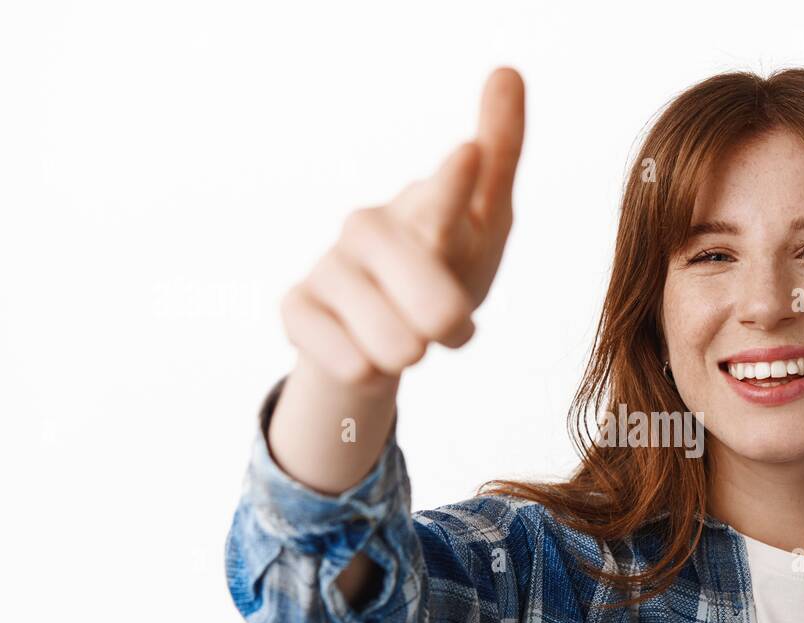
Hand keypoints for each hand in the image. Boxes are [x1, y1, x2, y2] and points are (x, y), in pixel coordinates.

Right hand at [280, 67, 525, 388]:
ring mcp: (329, 266)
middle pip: (429, 298)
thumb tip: (507, 69)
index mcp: (423, 207)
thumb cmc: (443, 265)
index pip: (445, 197)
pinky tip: (369, 356)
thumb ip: (500, 158)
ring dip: (413, 352)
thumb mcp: (485, 223)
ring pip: (394, 342)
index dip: (456, 182)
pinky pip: (351, 364)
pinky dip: (370, 372)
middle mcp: (369, 227)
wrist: (385, 331)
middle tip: (452, 327)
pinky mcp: (296, 309)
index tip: (469, 154)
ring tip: (411, 340)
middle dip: (448, 324)